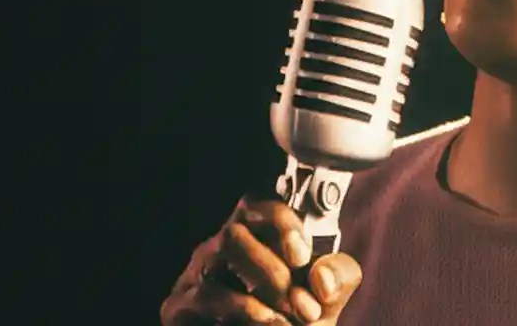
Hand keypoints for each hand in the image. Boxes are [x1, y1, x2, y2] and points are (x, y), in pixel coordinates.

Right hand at [159, 196, 362, 324]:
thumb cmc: (294, 325)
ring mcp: (197, 275)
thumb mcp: (326, 302)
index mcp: (256, 238)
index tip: (302, 256)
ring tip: (287, 319)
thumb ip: (337, 280)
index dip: (281, 222)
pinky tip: (268, 323)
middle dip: (275, 269)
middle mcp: (222, 248)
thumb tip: (321, 276)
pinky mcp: (179, 306)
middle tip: (304, 306)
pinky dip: (244, 309)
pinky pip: (206, 294)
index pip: (258, 204)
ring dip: (262, 287)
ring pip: (222, 252)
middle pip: (236, 229)